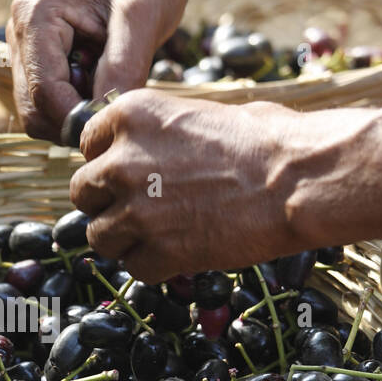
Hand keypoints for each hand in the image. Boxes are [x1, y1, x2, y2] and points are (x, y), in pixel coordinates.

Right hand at [7, 0, 193, 141]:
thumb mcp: (143, 15)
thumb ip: (123, 66)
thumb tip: (103, 117)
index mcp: (35, 16)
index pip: (43, 93)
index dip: (78, 120)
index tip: (116, 125)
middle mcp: (19, 32)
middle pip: (33, 109)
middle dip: (74, 121)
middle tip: (118, 110)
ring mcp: (25, 46)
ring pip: (39, 111)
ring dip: (77, 115)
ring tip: (114, 88)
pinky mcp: (39, 58)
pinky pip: (50, 101)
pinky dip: (78, 105)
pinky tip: (106, 83)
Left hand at [70, 90, 310, 281]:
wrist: (298, 180)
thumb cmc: (265, 140)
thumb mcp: (200, 113)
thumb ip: (158, 133)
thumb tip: (147, 149)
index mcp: (129, 115)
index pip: (87, 145)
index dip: (108, 162)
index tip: (131, 173)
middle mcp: (121, 161)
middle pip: (83, 193)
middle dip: (107, 203)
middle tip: (141, 208)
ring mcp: (135, 210)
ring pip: (99, 237)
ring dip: (125, 240)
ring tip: (161, 234)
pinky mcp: (157, 251)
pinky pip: (134, 268)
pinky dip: (153, 266)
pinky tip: (181, 253)